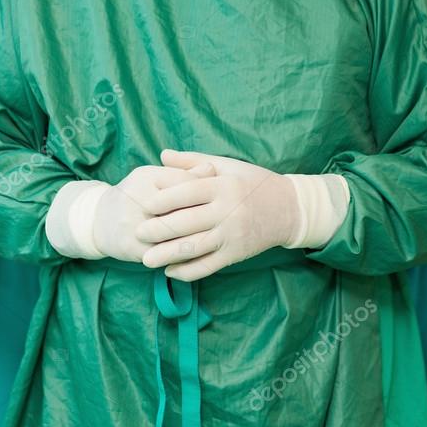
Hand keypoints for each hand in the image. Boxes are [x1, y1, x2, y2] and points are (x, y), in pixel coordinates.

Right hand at [93, 163, 214, 261]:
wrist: (99, 220)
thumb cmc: (136, 194)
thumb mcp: (155, 177)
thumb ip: (183, 173)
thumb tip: (213, 168)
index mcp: (146, 177)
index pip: (184, 182)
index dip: (205, 190)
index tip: (220, 197)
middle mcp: (137, 199)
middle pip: (180, 209)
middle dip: (204, 216)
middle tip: (223, 221)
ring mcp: (134, 225)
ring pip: (174, 234)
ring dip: (197, 237)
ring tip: (215, 237)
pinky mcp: (132, 248)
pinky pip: (164, 253)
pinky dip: (183, 255)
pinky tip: (199, 254)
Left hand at [138, 150, 300, 280]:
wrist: (289, 209)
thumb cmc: (253, 182)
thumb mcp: (227, 165)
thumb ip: (193, 161)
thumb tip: (162, 155)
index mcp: (224, 186)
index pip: (188, 192)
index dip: (164, 199)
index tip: (144, 205)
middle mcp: (228, 211)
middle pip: (187, 222)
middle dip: (159, 230)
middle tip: (138, 233)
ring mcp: (232, 235)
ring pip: (195, 247)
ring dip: (168, 255)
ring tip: (146, 259)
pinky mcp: (236, 254)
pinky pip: (208, 266)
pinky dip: (188, 270)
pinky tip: (170, 270)